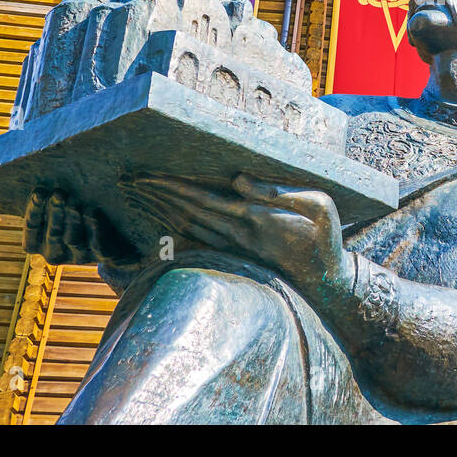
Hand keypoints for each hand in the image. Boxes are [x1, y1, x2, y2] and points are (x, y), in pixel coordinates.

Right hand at [22, 189, 140, 269]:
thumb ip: (47, 201)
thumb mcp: (57, 211)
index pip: (32, 228)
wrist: (111, 243)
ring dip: (73, 218)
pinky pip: (96, 244)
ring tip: (74, 200)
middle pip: (53, 233)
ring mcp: (78, 257)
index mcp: (38, 244)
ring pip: (72, 239)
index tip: (39, 191)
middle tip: (59, 193)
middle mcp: (55, 254)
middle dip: (55, 211)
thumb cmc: (74, 219)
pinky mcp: (100, 256)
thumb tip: (38, 179)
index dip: (34, 210)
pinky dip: (94, 227)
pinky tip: (92, 211)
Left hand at [126, 174, 352, 294]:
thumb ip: (280, 192)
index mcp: (254, 218)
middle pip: (188, 212)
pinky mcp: (239, 252)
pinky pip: (199, 236)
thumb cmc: (325, 238)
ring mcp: (236, 245)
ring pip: (190, 225)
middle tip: (129, 180)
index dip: (174, 188)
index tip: (147, 176)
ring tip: (140, 193)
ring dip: (163, 209)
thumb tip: (238, 179)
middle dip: (158, 196)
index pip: (204, 199)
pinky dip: (177, 225)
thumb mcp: (319, 206)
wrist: (326, 281)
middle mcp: (238, 233)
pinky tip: (164, 217)